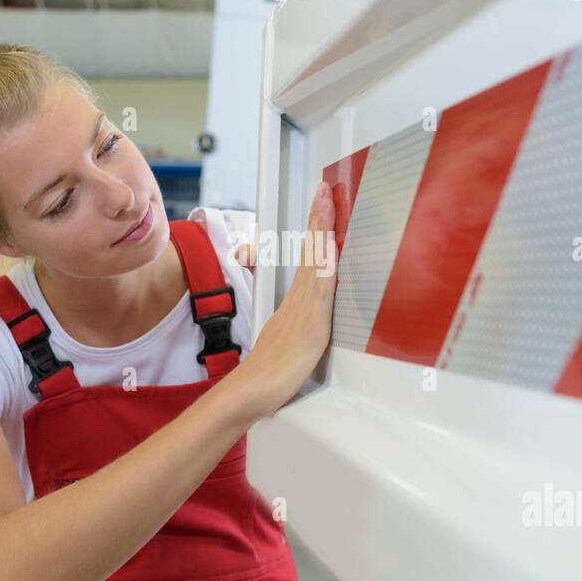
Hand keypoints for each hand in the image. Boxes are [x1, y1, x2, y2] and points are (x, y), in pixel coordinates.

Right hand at [228, 182, 338, 419]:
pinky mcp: (312, 325)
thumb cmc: (269, 373)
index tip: (321, 203)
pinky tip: (330, 248)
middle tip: (323, 188)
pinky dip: (325, 265)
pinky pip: (321, 289)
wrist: (251, 391)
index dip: (316, 230)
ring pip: (315, 262)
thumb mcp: (288, 340)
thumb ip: (298, 325)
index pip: (308, 257)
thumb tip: (304, 320)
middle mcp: (299, 299)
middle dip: (318, 218)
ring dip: (322, 229)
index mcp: (296, 301)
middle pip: (310, 251)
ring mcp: (304, 309)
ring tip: (326, 200)